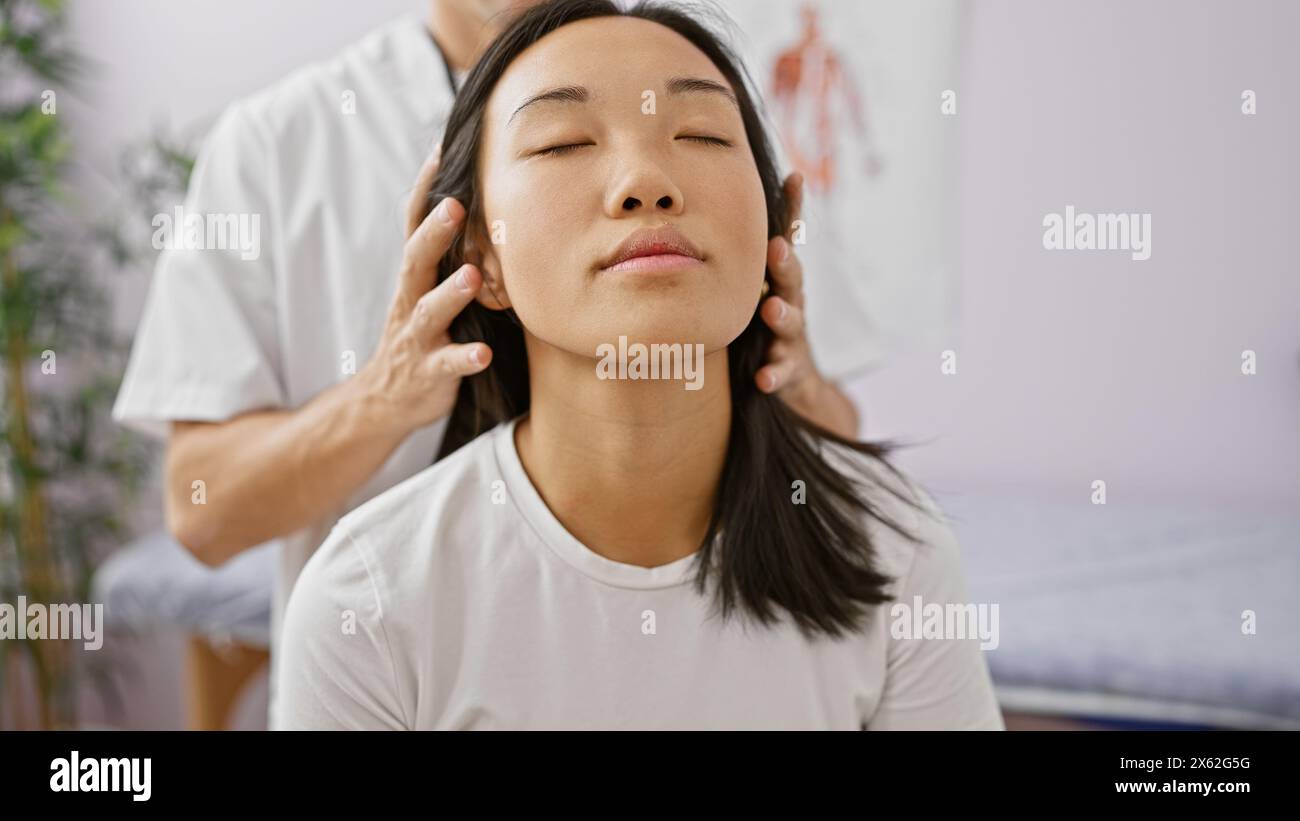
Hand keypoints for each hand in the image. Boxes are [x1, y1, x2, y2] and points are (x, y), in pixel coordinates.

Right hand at [354, 146, 492, 433]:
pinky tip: (483, 354)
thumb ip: (450, 258)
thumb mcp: (430, 292)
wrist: (385, 400)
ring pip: (430, 312)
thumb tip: (486, 210)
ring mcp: (417, 338)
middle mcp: (411, 301)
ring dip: (451, 294)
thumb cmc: (422, 336)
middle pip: (416, 260)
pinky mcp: (428, 373)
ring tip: (474, 277)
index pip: (413, 227)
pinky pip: (447, 365)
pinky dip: (464, 359)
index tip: (441, 151)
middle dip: (434, 232)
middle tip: (455, 205)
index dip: (423, 190)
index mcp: (415, 279)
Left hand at [755, 171, 859, 437]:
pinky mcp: (790, 369)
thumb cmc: (763, 325)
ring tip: (771, 310)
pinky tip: (763, 378)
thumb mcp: (754, 288)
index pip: (787, 239)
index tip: (793, 178)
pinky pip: (783, 372)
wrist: (796, 382)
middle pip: (792, 277)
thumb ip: (739, 258)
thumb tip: (705, 204)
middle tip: (775, 247)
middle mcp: (791, 301)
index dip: (793, 209)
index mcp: (779, 278)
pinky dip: (774, 374)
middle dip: (785, 262)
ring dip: (782, 315)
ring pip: (791, 322)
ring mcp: (792, 336)